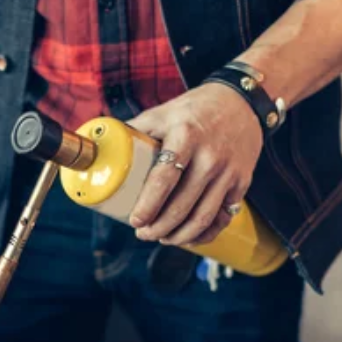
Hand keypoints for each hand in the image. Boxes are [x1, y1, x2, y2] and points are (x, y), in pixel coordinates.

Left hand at [127, 83, 263, 245]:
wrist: (241, 102)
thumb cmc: (192, 111)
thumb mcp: (161, 113)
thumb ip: (134, 132)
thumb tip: (99, 151)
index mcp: (185, 135)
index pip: (164, 178)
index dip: (148, 205)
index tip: (135, 220)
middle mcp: (210, 155)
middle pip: (182, 205)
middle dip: (159, 228)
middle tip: (143, 233)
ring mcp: (229, 171)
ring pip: (203, 217)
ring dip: (180, 236)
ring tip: (162, 238)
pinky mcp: (242, 182)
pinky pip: (223, 217)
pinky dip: (204, 234)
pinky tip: (188, 237)